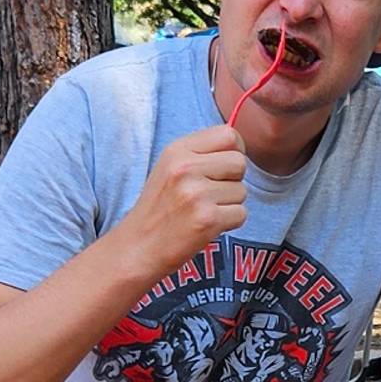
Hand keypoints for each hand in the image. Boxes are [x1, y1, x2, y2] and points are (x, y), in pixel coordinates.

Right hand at [120, 124, 247, 271]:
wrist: (138, 247)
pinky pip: (241, 214)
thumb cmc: (159, 208)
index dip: (235, 150)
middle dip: (233, 180)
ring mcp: (196, 193)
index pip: (228, 134)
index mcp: (176, 150)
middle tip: (210, 195)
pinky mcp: (207, 219)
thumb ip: (201, 153)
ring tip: (202, 211)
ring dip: (230, 204)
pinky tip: (206, 226)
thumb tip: (238, 146)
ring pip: (242, 191)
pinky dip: (229, 223)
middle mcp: (185, 168)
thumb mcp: (170, 168)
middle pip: (239, 162)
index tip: (224, 167)